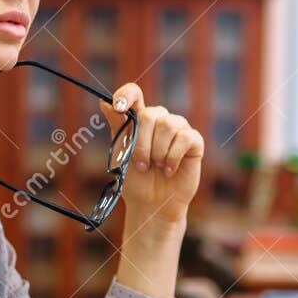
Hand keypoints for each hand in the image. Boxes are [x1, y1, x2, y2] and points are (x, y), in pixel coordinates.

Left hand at [102, 83, 202, 226]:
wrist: (151, 204)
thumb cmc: (134, 179)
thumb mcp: (120, 152)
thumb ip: (116, 126)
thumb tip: (104, 102)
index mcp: (139, 119)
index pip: (134, 93)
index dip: (126, 95)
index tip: (119, 107)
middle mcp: (160, 119)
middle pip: (150, 114)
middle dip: (142, 143)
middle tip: (142, 165)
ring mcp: (178, 129)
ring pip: (168, 125)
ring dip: (158, 152)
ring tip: (157, 167)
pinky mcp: (194, 141)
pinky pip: (184, 138)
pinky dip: (173, 157)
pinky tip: (169, 170)